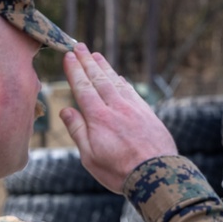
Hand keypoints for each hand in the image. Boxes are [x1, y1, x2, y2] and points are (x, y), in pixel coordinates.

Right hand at [59, 43, 177, 192]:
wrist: (157, 175)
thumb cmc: (119, 171)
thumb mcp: (90, 157)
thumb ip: (78, 131)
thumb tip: (65, 111)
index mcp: (98, 118)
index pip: (83, 87)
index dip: (75, 71)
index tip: (68, 56)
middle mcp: (116, 108)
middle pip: (99, 79)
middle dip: (88, 61)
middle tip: (79, 46)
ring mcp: (134, 108)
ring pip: (116, 82)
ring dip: (105, 67)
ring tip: (96, 55)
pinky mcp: (148, 113)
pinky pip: (132, 91)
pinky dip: (123, 81)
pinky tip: (118, 77)